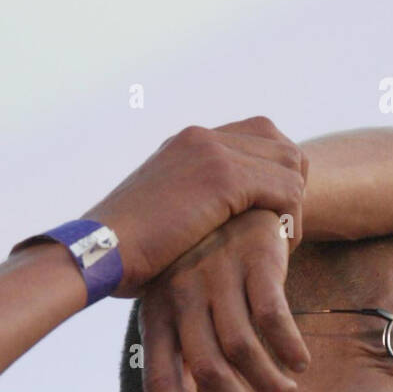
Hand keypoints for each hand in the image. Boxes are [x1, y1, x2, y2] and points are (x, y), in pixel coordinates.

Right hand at [81, 116, 308, 298]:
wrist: (98, 252)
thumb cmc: (120, 255)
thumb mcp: (159, 219)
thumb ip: (189, 210)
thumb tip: (205, 234)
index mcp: (188, 143)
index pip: (258, 136)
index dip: (275, 175)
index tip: (270, 216)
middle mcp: (203, 138)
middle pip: (281, 143)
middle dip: (292, 187)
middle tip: (284, 230)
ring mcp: (213, 153)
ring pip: (290, 165)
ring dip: (294, 207)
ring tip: (281, 245)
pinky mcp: (223, 179)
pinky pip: (286, 191)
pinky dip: (291, 221)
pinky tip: (279, 249)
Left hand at [136, 208, 311, 391]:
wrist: (237, 199)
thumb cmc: (204, 276)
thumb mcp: (179, 322)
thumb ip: (172, 384)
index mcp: (156, 316)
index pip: (160, 379)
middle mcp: (180, 296)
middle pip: (208, 372)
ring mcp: (216, 274)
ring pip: (242, 348)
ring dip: (268, 383)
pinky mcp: (254, 257)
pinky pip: (272, 315)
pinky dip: (288, 346)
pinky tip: (298, 360)